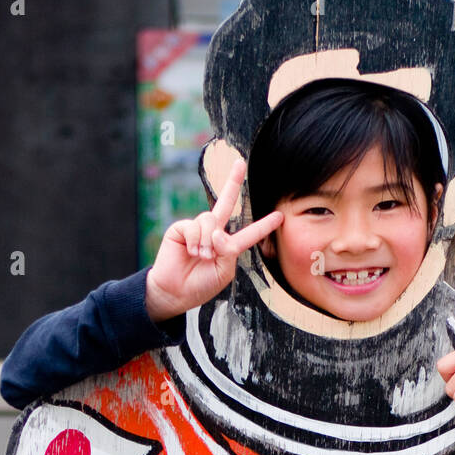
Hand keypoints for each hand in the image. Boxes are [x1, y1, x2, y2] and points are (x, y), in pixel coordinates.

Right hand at [146, 159, 282, 322]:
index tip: (280, 216)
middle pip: (226, 202)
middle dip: (233, 182)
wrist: (175, 292)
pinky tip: (190, 251)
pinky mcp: (182, 228)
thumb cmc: (200, 286)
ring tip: (202, 256)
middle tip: (240, 163)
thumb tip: (217, 231)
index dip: (263, 226)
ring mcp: (198, 229)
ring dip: (208, 241)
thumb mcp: (223, 271)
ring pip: (211, 220)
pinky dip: (196, 240)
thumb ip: (227, 250)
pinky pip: (195, 225)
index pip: (248, 233)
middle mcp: (213, 233)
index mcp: (227, 247)